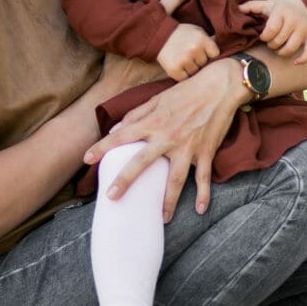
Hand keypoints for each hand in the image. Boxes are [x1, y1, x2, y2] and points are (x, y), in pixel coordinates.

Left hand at [83, 59, 241, 218]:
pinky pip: (204, 177)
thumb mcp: (158, 98)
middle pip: (142, 163)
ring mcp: (188, 147)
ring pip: (175, 180)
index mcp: (154, 122)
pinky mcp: (206, 152)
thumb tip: (116, 129)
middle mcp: (168, 137)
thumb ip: (136, 114)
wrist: (220, 86)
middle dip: (125, 180)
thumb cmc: (187, 91)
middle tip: (112, 198)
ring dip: (168, 201)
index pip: (122, 136)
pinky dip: (203, 194)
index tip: (86, 159)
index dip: (102, 147)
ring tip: (162, 218)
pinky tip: (201, 210)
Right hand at [157, 23, 219, 80]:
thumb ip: (209, 41)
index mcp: (202, 39)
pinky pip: (185, 78)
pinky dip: (183, 74)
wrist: (159, 36)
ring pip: (195, 72)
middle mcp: (194, 50)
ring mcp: (184, 61)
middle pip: (205, 64)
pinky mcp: (175, 70)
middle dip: (199, 61)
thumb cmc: (182, 34)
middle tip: (190, 54)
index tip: (203, 51)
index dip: (209, 54)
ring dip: (191, 68)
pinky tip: (178, 65)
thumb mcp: (198, 31)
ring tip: (183, 59)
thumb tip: (227, 49)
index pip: (215, 54)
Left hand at [239, 0, 306, 63]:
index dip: (264, 37)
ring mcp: (304, 30)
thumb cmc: (282, 7)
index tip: (264, 36)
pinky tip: (295, 62)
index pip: (270, 30)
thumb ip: (252, 6)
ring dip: (281, 52)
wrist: (306, 4)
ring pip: (291, 49)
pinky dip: (302, 59)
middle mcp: (294, 21)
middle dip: (271, 44)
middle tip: (271, 41)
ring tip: (278, 48)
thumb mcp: (268, 4)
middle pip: (279, 41)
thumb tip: (237, 9)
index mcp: (282, 12)